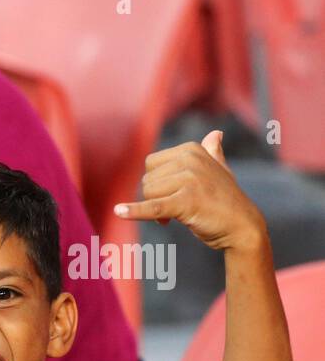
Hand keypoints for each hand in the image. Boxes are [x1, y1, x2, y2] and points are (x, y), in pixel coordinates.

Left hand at [113, 130, 267, 252]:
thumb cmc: (226, 200)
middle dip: (156, 198)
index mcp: (192, 149)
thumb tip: (215, 134)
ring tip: (178, 216)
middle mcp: (190, 160)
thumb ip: (212, 153)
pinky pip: (152, 207)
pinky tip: (118, 212)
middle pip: (147, 180)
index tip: (173, 194)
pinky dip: (134, 211)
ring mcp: (189, 179)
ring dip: (157, 211)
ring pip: (148, 194)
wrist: (242, 226)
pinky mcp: (185, 202)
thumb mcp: (219, 171)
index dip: (157, 183)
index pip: (151, 165)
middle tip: (175, 209)